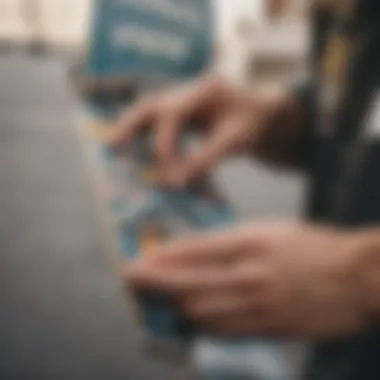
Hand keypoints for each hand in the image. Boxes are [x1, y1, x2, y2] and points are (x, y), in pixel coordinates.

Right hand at [109, 76, 269, 187]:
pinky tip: (134, 146)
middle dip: (131, 124)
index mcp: (207, 89)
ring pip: (152, 110)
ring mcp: (186, 99)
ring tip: (114, 146)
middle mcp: (191, 90)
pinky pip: (160, 121)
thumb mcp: (234, 142)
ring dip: (133, 127)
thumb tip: (174, 183)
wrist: (265, 115)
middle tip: (112, 145)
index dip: (166, 146)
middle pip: (153, 104)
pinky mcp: (185, 112)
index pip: (173, 115)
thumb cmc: (255, 124)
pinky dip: (146, 133)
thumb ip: (205, 160)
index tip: (168, 175)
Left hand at [126, 221, 366, 338]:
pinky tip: (187, 319)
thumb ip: (230, 242)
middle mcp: (249, 274)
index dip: (162, 259)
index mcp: (250, 242)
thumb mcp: (268, 229)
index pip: (193, 251)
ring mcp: (259, 305)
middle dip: (155, 284)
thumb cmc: (310, 245)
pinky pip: (223, 331)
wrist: (354, 277)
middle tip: (133, 281)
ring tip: (153, 302)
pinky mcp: (269, 328)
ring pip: (201, 312)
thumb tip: (194, 253)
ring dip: (173, 307)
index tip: (141, 260)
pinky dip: (200, 325)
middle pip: (189, 284)